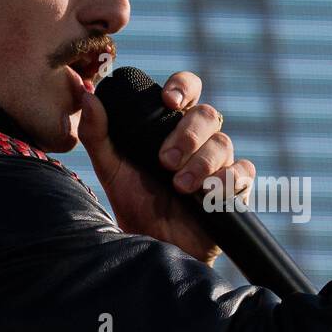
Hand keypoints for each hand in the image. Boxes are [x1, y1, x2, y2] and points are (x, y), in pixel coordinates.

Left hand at [77, 70, 255, 264]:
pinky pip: (244, 172)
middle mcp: (200, 140)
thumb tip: (88, 95)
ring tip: (180, 186)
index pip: (188, 89)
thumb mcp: (111, 168)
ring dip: (200, 163)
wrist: (154, 245)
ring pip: (223, 144)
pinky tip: (208, 194)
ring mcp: (220, 163)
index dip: (184, 86)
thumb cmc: (136, 204)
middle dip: (187, 135)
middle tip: (165, 161)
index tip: (168, 101)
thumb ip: (98, 133)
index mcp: (174, 126)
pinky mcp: (235, 189)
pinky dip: (228, 180)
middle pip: (208, 115)